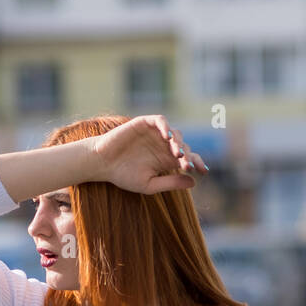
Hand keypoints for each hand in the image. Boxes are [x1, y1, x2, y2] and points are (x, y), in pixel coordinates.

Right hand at [90, 115, 208, 194]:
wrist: (102, 164)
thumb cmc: (124, 175)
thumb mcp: (149, 185)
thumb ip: (170, 182)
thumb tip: (193, 182)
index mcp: (167, 160)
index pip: (188, 159)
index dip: (197, 163)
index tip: (203, 172)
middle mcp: (163, 145)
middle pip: (184, 147)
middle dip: (187, 156)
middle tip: (186, 165)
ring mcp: (155, 134)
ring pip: (174, 133)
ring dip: (178, 143)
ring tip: (176, 154)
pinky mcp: (144, 123)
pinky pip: (159, 120)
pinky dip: (164, 126)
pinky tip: (166, 136)